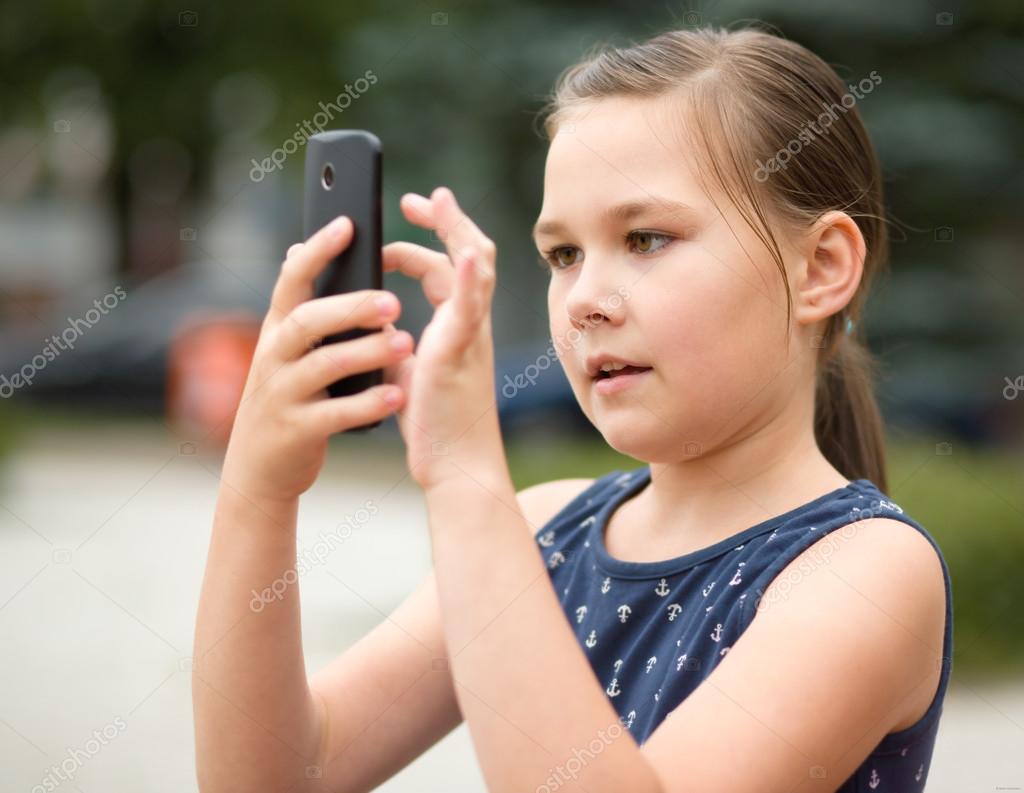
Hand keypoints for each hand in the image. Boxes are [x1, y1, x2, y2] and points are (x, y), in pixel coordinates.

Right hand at [220, 215, 413, 506]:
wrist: (260, 468)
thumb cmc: (287, 399)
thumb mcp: (284, 352)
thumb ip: (298, 309)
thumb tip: (297, 250)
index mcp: (277, 330)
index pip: (292, 279)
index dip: (317, 251)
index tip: (347, 224)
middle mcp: (273, 356)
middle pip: (308, 320)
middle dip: (350, 307)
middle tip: (393, 301)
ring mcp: (281, 395)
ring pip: (323, 366)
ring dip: (366, 353)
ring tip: (406, 345)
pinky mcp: (295, 431)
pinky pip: (333, 415)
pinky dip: (366, 405)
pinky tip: (396, 397)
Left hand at [381, 186, 504, 490]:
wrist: (452, 463)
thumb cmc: (431, 420)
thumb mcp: (404, 365)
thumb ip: (391, 334)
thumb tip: (365, 311)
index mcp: (455, 324)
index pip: (441, 267)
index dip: (422, 240)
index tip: (401, 219)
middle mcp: (469, 323)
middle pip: (470, 254)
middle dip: (446, 220)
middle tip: (419, 198)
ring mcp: (470, 336)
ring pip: (477, 270)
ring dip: (458, 231)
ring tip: (439, 202)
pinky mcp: (461, 355)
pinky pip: (470, 311)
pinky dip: (469, 279)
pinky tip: (463, 254)